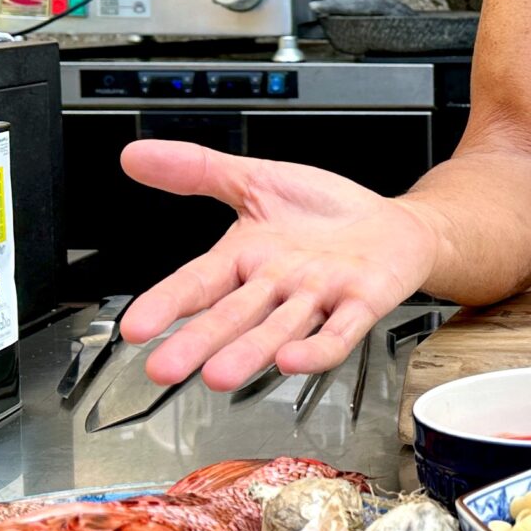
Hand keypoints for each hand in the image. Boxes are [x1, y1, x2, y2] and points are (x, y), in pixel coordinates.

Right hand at [116, 140, 441, 389]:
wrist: (394, 227)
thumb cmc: (326, 214)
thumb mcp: (257, 180)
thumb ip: (199, 171)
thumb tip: (136, 154)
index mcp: (245, 260)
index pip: (197, 283)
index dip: (166, 303)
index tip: (136, 327)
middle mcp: (277, 287)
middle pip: (231, 317)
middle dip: (197, 343)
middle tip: (163, 369)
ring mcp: (318, 299)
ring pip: (278, 329)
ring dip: (249, 353)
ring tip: (218, 376)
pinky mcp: (360, 303)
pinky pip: (337, 331)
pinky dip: (316, 347)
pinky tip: (292, 358)